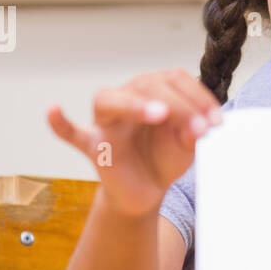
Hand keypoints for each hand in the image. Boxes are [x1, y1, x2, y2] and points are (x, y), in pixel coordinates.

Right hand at [46, 69, 222, 218]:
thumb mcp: (186, 146)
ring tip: (159, 114)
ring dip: (135, 104)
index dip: (197, 96)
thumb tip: (197, 128)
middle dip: (178, 105)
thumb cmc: (164, 158)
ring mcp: (107, 121)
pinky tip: (53, 111)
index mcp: (152, 92)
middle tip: (200, 129)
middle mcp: (127, 98)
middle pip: (145, 85)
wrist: (147, 190)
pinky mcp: (94, 146)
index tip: (217, 121)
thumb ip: (192, 134)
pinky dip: (61, 123)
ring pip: (110, 99)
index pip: (173, 79)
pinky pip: (72, 133)